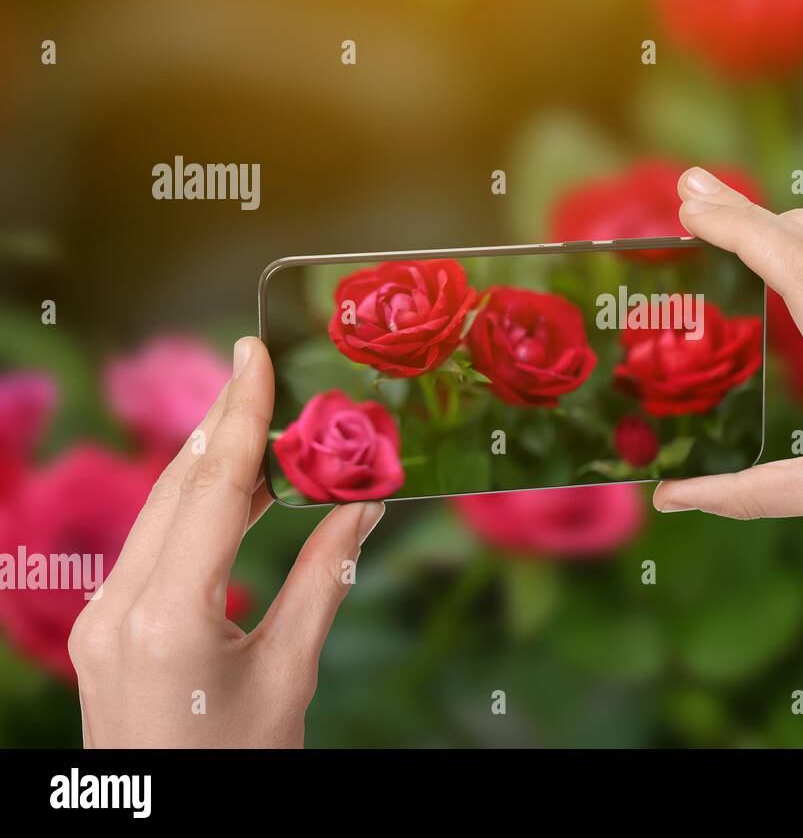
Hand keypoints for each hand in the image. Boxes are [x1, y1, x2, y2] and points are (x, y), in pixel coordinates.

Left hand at [68, 337, 384, 747]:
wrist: (170, 826)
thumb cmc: (241, 763)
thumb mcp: (292, 673)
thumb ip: (326, 577)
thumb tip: (364, 500)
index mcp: (169, 616)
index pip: (213, 488)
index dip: (240, 413)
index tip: (255, 351)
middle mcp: (117, 606)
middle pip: (177, 486)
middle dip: (222, 421)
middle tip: (262, 367)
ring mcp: (100, 618)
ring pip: (160, 510)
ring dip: (210, 460)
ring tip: (261, 417)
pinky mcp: (103, 629)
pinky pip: (153, 544)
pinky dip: (196, 505)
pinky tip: (235, 488)